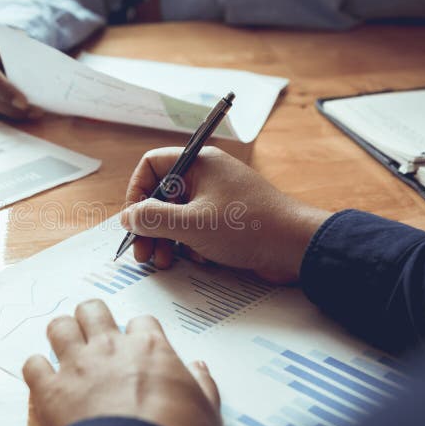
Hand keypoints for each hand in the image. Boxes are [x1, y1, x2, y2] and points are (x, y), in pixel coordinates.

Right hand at [0, 23, 40, 118]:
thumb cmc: (11, 41)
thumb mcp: (19, 43)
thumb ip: (23, 62)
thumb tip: (36, 90)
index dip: (4, 90)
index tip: (24, 103)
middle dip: (10, 107)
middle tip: (34, 113)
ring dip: (7, 112)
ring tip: (30, 112)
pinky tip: (15, 108)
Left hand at [23, 299, 221, 425]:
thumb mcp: (206, 413)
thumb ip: (202, 385)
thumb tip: (199, 368)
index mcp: (149, 349)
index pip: (141, 322)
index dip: (138, 332)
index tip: (138, 344)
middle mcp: (110, 349)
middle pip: (93, 310)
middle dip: (91, 318)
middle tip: (93, 332)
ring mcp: (77, 366)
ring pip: (59, 327)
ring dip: (61, 334)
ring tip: (64, 345)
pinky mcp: (50, 391)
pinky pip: (33, 365)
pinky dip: (37, 370)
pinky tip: (43, 379)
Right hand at [120, 147, 331, 282]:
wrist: (296, 247)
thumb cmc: (248, 227)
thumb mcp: (191, 224)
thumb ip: (153, 219)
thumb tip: (128, 218)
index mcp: (199, 163)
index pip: (151, 165)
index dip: (136, 192)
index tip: (133, 220)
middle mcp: (207, 175)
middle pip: (162, 195)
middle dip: (150, 226)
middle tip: (143, 254)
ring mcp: (218, 197)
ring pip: (178, 215)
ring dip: (167, 239)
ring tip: (165, 262)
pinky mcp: (227, 219)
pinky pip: (196, 227)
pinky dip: (191, 244)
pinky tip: (200, 259)